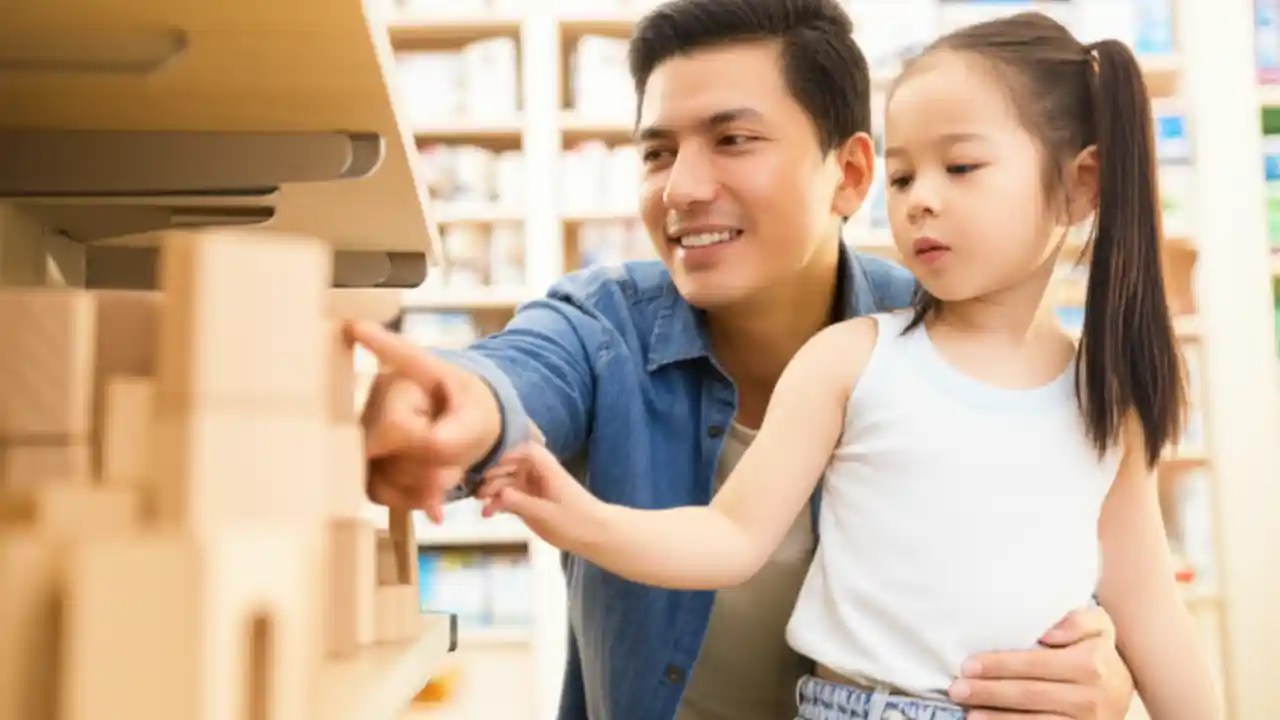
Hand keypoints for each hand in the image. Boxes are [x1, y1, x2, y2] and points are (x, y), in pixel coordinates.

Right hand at [346, 321, 502, 521]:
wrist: (461, 429)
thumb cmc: (469, 413)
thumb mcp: (478, 422)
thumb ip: (455, 441)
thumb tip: (426, 471)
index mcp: (410, 376)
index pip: (397, 364)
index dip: (378, 346)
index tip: (357, 325)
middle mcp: (377, 396)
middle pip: (391, 438)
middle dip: (428, 463)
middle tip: (456, 465)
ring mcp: (364, 429)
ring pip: (381, 471)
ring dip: (421, 485)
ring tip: (447, 473)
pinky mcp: (362, 460)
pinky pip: (376, 490)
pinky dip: (408, 499)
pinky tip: (429, 497)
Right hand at [477, 442, 607, 552]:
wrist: (595, 535)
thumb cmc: (575, 521)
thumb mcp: (546, 514)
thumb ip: (521, 503)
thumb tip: (498, 493)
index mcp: (548, 470)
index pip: (528, 451)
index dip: (509, 454)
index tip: (491, 466)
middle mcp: (539, 476)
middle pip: (513, 466)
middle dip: (494, 476)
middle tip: (479, 490)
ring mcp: (534, 489)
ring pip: (508, 483)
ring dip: (493, 491)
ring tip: (480, 504)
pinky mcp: (531, 503)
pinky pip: (511, 498)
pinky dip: (499, 504)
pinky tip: (487, 514)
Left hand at [949, 606, 1134, 719]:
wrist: (1122, 691)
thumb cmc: (1097, 651)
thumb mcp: (1098, 626)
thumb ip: (1077, 620)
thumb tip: (1048, 633)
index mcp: (1091, 663)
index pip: (1035, 663)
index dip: (999, 665)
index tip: (967, 665)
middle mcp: (1091, 696)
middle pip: (1029, 693)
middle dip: (988, 691)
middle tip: (956, 689)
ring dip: (996, 717)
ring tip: (967, 712)